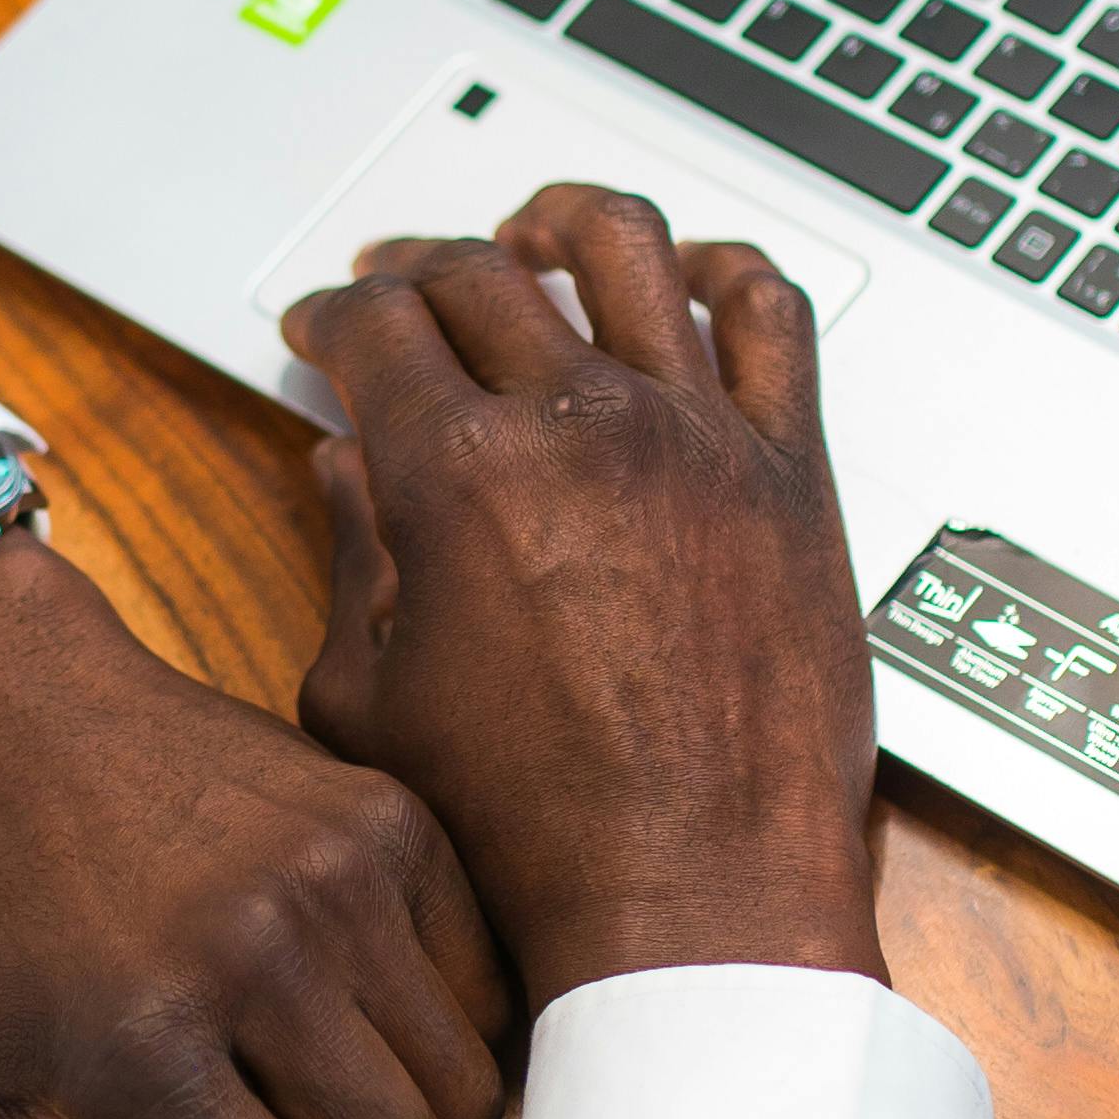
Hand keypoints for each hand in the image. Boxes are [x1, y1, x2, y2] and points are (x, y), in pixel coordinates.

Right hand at [283, 182, 883, 1011]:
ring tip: (534, 232)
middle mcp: (584, 425)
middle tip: (399, 289)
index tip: (327, 328)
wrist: (691, 898)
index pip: (379, 322)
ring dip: (561, 220)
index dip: (335, 312)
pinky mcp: (791, 472)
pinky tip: (691, 279)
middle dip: (418, 265)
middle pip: (482, 271)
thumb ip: (351, 561)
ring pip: (629, 247)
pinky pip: (773, 317)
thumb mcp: (374, 702)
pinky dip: (727, 271)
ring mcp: (699, 436)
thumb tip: (345, 468)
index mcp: (462, 475)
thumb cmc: (537, 832)